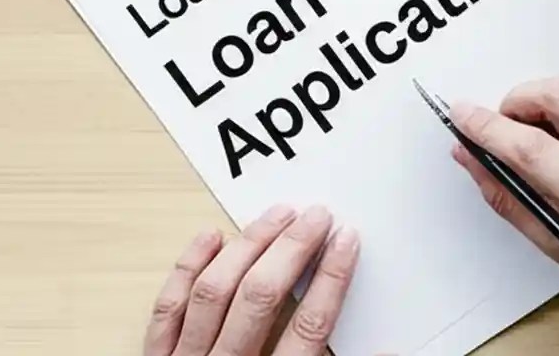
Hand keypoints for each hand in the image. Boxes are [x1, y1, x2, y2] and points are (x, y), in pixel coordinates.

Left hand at [143, 205, 359, 355]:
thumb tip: (390, 350)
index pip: (310, 326)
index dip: (332, 277)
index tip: (348, 241)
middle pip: (262, 298)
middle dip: (294, 249)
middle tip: (318, 216)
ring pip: (216, 293)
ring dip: (249, 246)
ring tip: (276, 216)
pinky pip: (168, 309)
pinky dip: (187, 269)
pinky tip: (211, 239)